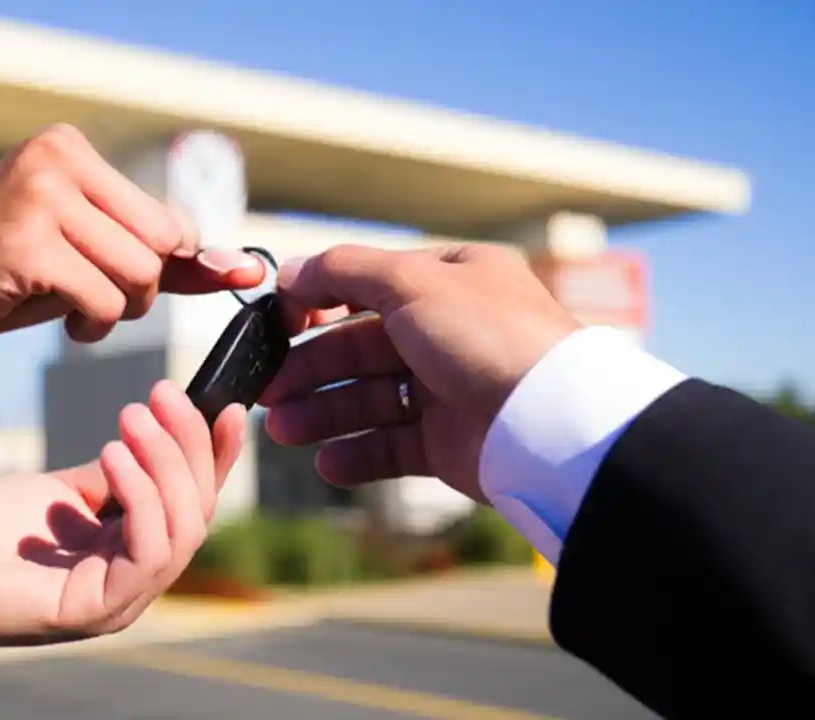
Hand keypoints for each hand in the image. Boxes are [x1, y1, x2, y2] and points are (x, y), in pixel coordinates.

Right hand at [0, 123, 265, 378]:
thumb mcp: (83, 254)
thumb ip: (163, 258)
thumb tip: (242, 268)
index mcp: (69, 149)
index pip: (168, 218)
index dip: (166, 266)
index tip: (135, 280)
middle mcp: (55, 159)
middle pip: (161, 244)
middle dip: (140, 289)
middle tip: (92, 296)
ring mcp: (39, 198)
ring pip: (138, 274)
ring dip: (113, 310)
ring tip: (68, 304)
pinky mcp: (25, 246)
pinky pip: (105, 300)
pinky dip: (89, 324)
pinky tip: (55, 316)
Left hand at [0, 381, 245, 709]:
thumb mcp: (65, 490)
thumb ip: (116, 475)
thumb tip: (157, 433)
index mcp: (134, 554)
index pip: (197, 504)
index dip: (219, 457)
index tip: (228, 404)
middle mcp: (136, 582)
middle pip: (198, 513)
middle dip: (190, 446)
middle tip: (159, 392)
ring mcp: (119, 601)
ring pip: (182, 531)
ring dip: (167, 464)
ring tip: (131, 415)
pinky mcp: (92, 612)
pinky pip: (147, 553)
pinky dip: (142, 498)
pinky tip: (114, 453)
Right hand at [261, 243, 578, 501]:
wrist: (547, 423)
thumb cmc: (487, 336)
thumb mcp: (411, 281)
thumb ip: (344, 271)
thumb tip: (290, 271)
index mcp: (452, 280)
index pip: (370, 285)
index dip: (319, 302)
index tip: (276, 321)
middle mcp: (451, 332)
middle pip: (362, 348)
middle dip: (312, 369)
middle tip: (267, 390)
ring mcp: (451, 390)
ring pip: (371, 400)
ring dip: (323, 413)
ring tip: (282, 430)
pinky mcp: (451, 443)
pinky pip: (392, 447)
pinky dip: (357, 454)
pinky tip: (325, 462)